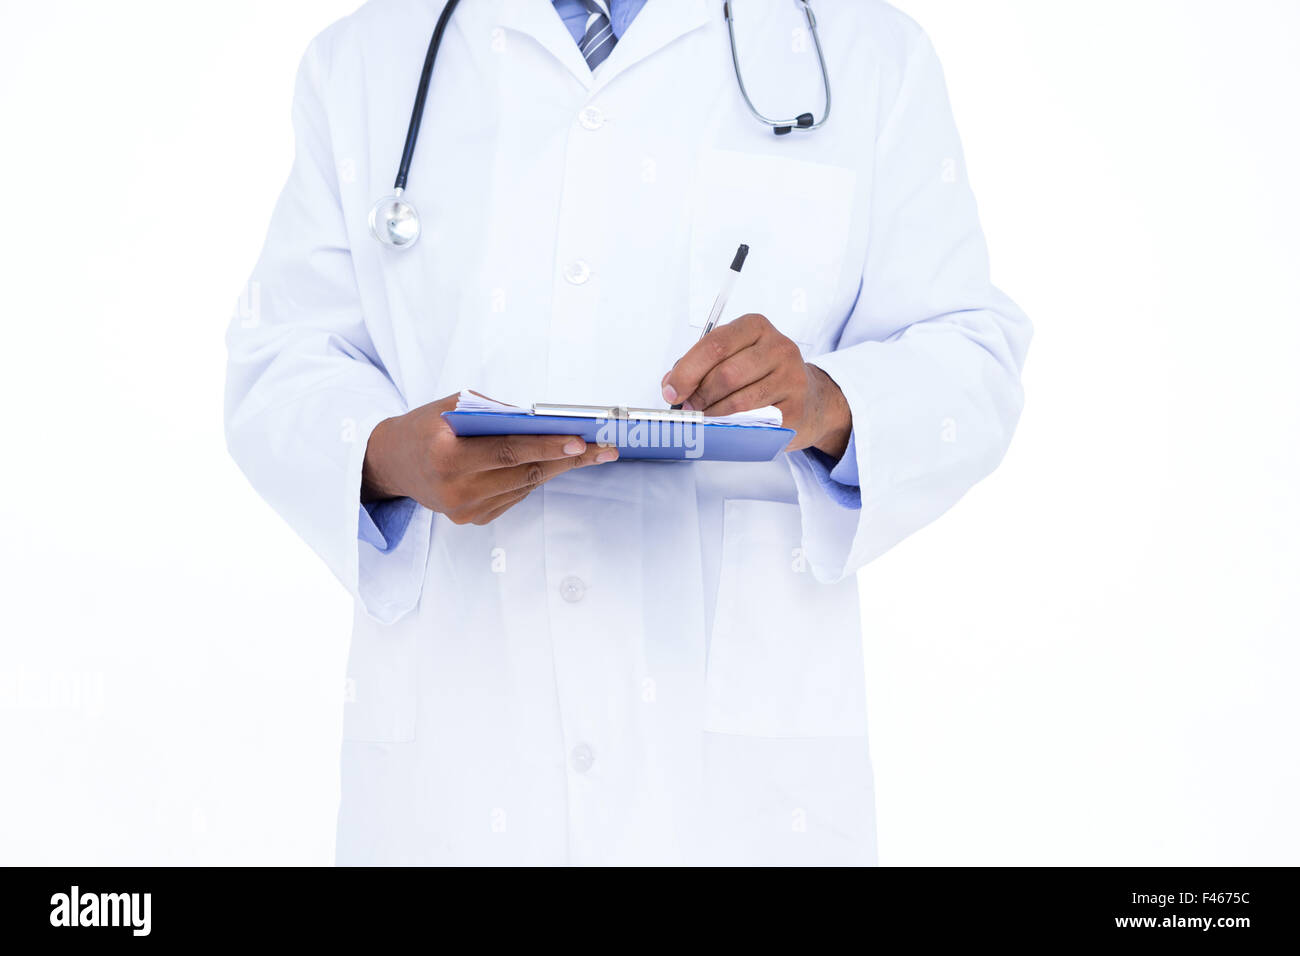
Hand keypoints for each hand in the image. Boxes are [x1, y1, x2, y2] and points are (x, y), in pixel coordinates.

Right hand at [362, 393, 618, 525]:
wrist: (392, 463)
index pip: (508, 452)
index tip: (580, 442)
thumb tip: (539, 420)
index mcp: (447, 456)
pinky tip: (549, 464)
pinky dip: (532, 478)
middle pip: (524, 473)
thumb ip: (492, 412)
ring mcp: (464, 510)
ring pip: (524, 486)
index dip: (547, 447)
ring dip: (556, 468)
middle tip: (604, 450)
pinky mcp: (472, 520)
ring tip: (588, 453)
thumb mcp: (451, 407)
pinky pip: (514, 496)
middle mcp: (456, 489)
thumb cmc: (425, 427)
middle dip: (569, 461)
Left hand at [660, 314, 851, 456]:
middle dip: (697, 395)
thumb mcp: (735, 356)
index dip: (686, 371)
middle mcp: (778, 347)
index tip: (670, 390)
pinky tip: (724, 424)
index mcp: (756, 326)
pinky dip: (731, 425)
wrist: (810, 399)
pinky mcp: (795, 407)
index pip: (714, 344)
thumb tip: (671, 385)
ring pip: (737, 400)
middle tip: (687, 407)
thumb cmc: (762, 376)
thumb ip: (702, 365)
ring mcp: (791, 377)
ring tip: (702, 416)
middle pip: (725, 373)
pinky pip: (753, 420)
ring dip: (711, 413)